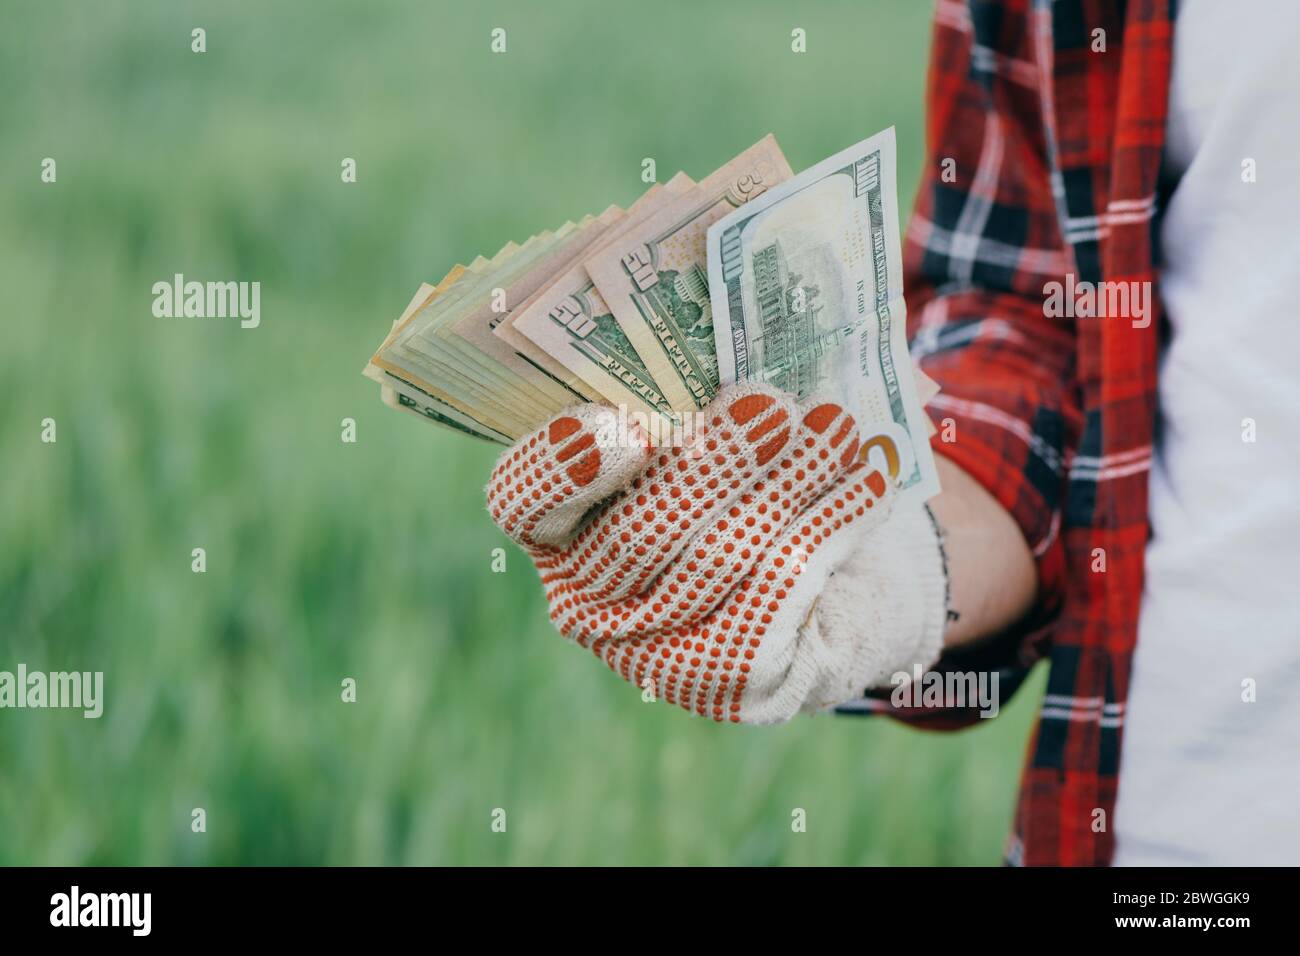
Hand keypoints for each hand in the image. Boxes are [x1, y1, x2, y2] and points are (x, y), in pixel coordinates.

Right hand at [487, 383, 901, 722]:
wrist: (826, 588)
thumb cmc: (748, 488)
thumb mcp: (715, 435)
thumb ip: (704, 394)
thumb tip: (754, 327)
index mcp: (559, 527)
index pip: (522, 500)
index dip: (559, 466)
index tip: (629, 427)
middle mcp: (590, 599)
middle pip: (637, 533)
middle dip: (712, 464)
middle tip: (770, 406)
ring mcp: (656, 652)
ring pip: (720, 560)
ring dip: (786, 484)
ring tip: (835, 427)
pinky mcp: (730, 684)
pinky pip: (781, 596)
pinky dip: (827, 526)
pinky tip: (865, 481)